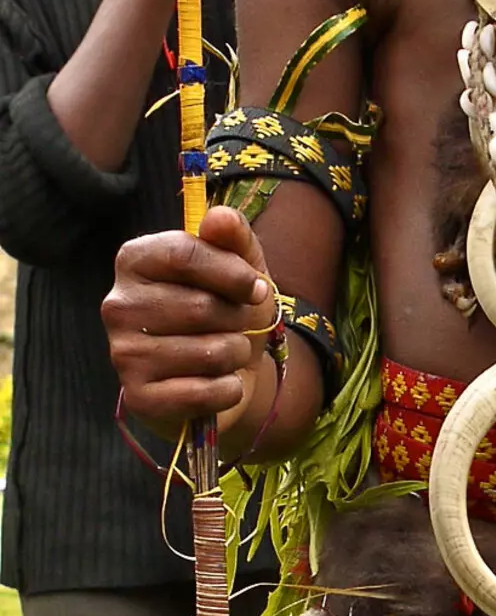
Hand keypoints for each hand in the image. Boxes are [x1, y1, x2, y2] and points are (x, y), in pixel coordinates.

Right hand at [103, 206, 276, 433]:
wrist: (221, 378)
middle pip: (201, 306)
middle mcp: (118, 304)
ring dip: (235, 355)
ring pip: (208, 352)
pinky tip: (220, 384)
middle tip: (236, 326)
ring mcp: (123, 353)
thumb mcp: (239, 269)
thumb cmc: (226, 315)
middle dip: (237, 319)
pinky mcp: (139, 397)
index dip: (233, 273)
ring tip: (226, 354)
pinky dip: (228, 390)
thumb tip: (220, 218)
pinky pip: (205, 393)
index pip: (185, 254)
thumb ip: (234, 237)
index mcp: (135, 260)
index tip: (257, 287)